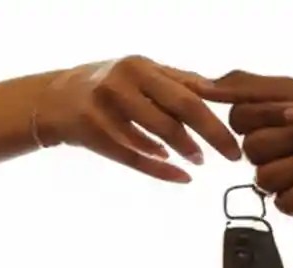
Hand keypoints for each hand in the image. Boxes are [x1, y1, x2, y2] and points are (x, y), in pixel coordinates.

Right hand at [34, 56, 242, 182]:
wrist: (54, 100)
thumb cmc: (109, 85)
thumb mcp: (140, 73)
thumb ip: (176, 81)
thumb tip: (219, 90)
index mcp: (141, 66)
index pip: (189, 93)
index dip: (216, 117)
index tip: (238, 137)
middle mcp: (123, 83)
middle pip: (178, 111)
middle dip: (210, 136)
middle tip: (231, 156)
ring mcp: (106, 108)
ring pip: (156, 135)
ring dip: (183, 151)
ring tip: (199, 160)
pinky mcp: (93, 133)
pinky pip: (134, 157)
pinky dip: (160, 169)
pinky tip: (180, 176)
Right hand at [197, 72, 292, 215]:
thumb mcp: (292, 88)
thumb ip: (247, 88)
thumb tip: (203, 86)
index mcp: (259, 126)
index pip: (238, 123)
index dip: (269, 116)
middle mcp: (265, 154)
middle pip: (252, 150)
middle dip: (290, 136)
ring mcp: (281, 181)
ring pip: (265, 178)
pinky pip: (284, 202)